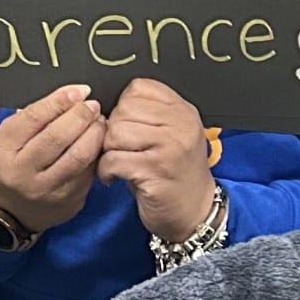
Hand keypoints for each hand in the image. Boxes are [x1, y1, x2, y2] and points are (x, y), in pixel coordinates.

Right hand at [0, 84, 104, 233]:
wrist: (13, 210)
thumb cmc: (12, 163)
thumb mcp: (8, 138)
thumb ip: (33, 117)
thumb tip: (72, 95)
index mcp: (2, 151)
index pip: (33, 118)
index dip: (59, 101)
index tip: (78, 91)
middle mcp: (22, 173)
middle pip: (58, 137)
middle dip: (80, 116)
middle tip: (92, 105)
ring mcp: (47, 191)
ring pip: (79, 157)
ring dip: (94, 133)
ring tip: (99, 121)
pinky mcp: (69, 202)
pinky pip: (88, 172)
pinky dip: (96, 152)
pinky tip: (97, 142)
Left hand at [96, 78, 216, 240]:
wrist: (194, 212)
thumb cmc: (173, 174)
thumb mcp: (170, 135)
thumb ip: (148, 114)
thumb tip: (105, 105)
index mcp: (183, 111)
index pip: (139, 88)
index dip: (123, 106)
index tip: (127, 126)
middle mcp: (180, 125)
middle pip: (124, 109)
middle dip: (113, 130)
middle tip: (120, 148)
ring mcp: (170, 147)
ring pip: (116, 133)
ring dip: (108, 150)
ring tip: (118, 162)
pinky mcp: (156, 170)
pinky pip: (113, 159)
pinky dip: (106, 170)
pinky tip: (114, 177)